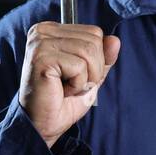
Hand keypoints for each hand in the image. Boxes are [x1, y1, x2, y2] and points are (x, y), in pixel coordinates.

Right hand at [18, 22, 120, 148]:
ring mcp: (40, 43)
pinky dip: (77, 84)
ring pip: (89, 52)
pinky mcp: (42, 58)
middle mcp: (43, 31)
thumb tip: (115, 40)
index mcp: (52, 30)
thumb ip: (103, 56)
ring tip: (67, 87)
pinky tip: (61, 90)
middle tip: (71, 84)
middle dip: (93, 69)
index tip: (75, 74)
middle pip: (94, 41)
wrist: (43, 124)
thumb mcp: (91, 74)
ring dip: (86, 78)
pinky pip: (79, 66)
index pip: (94, 33)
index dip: (96, 59)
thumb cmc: (63, 100)